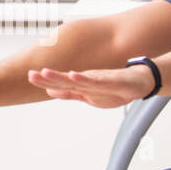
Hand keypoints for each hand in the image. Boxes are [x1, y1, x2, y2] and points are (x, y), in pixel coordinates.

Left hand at [27, 65, 154, 108]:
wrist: (142, 81)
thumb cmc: (117, 88)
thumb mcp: (91, 96)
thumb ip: (70, 93)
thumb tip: (49, 90)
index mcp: (83, 85)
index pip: (60, 83)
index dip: (44, 81)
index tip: (28, 77)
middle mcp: (89, 81)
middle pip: (66, 80)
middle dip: (48, 78)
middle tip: (30, 74)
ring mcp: (101, 81)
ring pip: (79, 80)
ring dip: (62, 77)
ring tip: (46, 73)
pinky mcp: (113, 81)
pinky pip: (97, 81)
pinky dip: (85, 78)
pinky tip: (75, 76)